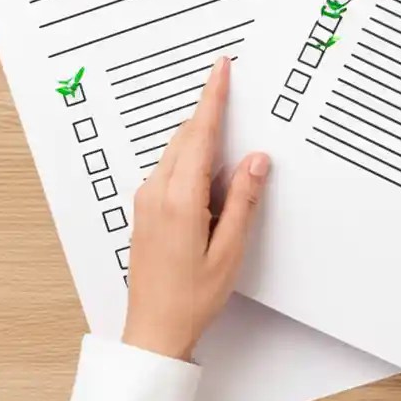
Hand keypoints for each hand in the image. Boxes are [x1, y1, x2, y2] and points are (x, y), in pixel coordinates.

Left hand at [121, 57, 269, 360]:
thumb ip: (243, 200)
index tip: (221, 70)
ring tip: (230, 146)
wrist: (154, 331)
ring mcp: (145, 201)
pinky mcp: (144, 210)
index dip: (213, 98)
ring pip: (176, 153)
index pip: (200, 134)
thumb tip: (256, 160)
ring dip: (201, 140)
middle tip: (232, 91)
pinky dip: (191, 161)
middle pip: (186, 138)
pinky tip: (210, 178)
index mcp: (179, 199)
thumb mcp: (229, 250)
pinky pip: (169, 171)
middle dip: (210, 113)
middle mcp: (156, 193)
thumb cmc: (191, 298)